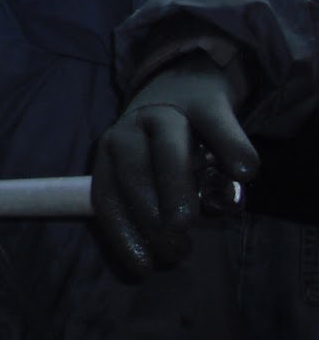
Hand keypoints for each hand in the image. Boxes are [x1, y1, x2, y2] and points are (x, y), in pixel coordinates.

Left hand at [92, 53, 257, 278]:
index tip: (143, 267)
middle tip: (175, 249)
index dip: (122, 233)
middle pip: (133, 172)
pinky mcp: (207, 104)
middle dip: (149, 217)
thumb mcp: (143, 170)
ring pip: (167, 148)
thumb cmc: (161, 145)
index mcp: (111, 151)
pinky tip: (240, 173)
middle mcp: (131, 129)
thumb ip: (150, 204)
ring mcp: (169, 113)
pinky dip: (229, 148)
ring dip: (175, 188)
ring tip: (187, 222)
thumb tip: (161, 248)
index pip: (108, 194)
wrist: (184, 81)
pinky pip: (217, 126)